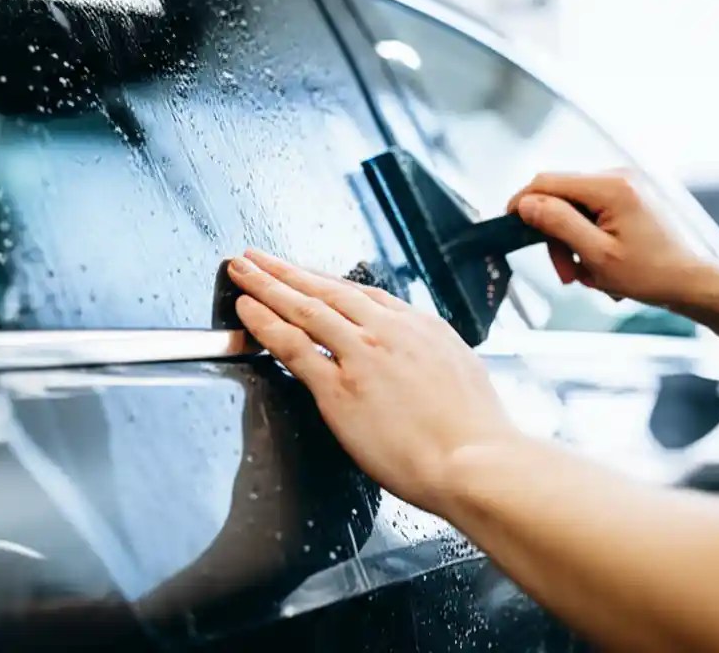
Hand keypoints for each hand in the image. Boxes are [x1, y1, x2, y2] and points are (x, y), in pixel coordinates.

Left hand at [226, 250, 520, 514]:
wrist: (476, 462)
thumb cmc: (477, 435)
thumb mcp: (463, 374)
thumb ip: (433, 360)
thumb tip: (424, 362)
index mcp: (421, 327)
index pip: (363, 295)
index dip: (326, 283)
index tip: (306, 276)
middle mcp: (389, 331)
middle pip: (327, 290)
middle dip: (288, 270)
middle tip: (258, 256)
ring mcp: (362, 356)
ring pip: (304, 307)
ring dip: (267, 284)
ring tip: (241, 270)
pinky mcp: (340, 387)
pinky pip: (292, 345)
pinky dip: (264, 323)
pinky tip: (246, 311)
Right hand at [507, 172, 718, 305]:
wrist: (692, 282)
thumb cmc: (653, 274)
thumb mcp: (597, 255)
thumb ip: (558, 224)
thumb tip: (526, 204)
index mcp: (611, 186)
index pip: (547, 182)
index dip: (522, 203)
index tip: (510, 227)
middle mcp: (618, 177)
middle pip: (560, 196)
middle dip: (555, 236)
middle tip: (566, 272)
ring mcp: (625, 185)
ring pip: (574, 207)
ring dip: (572, 242)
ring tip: (587, 274)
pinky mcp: (629, 197)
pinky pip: (592, 212)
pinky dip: (588, 238)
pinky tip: (600, 263)